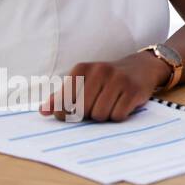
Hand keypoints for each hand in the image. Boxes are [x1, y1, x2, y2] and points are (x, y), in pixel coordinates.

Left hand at [41, 52, 171, 121]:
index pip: (63, 102)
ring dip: (104, 116)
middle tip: (96, 106)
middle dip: (87, 115)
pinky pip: (118, 115)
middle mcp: (100, 71)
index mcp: (82, 69)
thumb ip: (62, 96)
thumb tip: (43, 111)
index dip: (65, 113)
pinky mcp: (134, 90)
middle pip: (81, 111)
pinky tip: (122, 105)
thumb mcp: (83, 82)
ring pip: (100, 115)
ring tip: (110, 105)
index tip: (73, 111)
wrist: (142, 68)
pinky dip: (118, 115)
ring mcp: (119, 79)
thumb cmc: (106, 79)